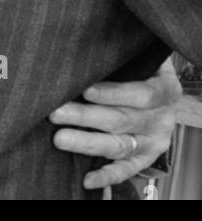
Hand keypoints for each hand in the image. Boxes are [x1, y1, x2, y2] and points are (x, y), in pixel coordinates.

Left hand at [49, 58, 181, 189]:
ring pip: (119, 145)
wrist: (159, 92)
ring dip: (88, 143)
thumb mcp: (140, 57)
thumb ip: (120, 53)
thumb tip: (82, 42)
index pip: (142, 94)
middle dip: (86, 117)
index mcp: (165, 90)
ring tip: (60, 138)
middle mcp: (161, 118)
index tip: (86, 90)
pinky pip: (127, 170)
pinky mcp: (144, 158)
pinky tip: (88, 179)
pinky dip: (108, 176)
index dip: (114, 93)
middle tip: (56, 112)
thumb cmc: (140, 69)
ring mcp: (154, 141)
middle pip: (122, 120)